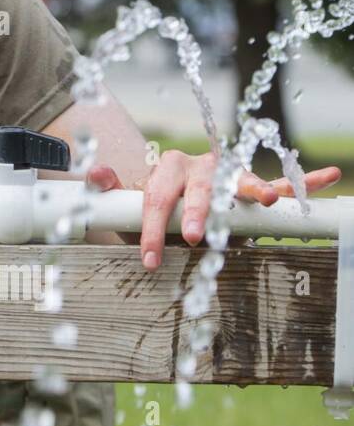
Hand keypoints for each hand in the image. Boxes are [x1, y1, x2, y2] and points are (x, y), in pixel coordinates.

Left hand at [87, 151, 340, 269]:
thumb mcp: (128, 210)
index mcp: (168, 168)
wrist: (175, 207)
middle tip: (195, 236)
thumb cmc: (154, 213)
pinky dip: (306, 180)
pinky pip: (281, 182)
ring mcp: (228, 174)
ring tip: (263, 200)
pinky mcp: (252, 187)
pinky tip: (330, 175)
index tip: (150, 259)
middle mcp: (200, 166)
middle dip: (197, 210)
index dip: (152, 228)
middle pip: (198, 187)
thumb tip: (94, 174)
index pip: (157, 196)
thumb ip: (111, 191)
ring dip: (252, 187)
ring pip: (240, 179)